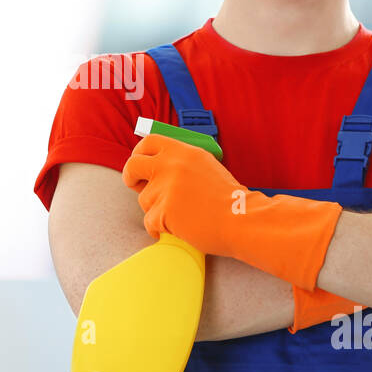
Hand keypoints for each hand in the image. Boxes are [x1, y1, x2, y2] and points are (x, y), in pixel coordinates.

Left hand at [122, 133, 247, 253]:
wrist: (241, 219)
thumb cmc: (227, 198)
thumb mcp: (205, 165)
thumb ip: (180, 162)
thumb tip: (155, 167)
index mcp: (183, 151)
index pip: (149, 142)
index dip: (139, 152)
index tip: (139, 162)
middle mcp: (172, 165)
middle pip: (133, 165)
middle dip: (130, 176)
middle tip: (135, 184)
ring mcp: (167, 188)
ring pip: (144, 199)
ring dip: (156, 209)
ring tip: (179, 214)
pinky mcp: (164, 210)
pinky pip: (150, 221)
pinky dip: (159, 228)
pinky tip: (175, 229)